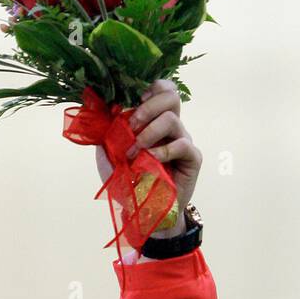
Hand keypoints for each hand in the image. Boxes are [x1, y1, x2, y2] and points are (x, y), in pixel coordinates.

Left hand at [95, 78, 201, 236]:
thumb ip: (109, 131)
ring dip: (148, 133)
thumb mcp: (110, 153)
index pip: (163, 89)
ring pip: (172, 119)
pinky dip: (162, 151)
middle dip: (148, 107)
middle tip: (132, 126)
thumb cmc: (128, 180)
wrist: (142, 210)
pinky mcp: (192, 158)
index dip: (152, 88)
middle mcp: (172, 127)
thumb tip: (107, 107)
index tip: (135, 102)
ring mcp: (183, 141)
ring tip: (134, 152)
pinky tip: (149, 161)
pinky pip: (181, 145)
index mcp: (155, 120)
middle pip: (171, 97)